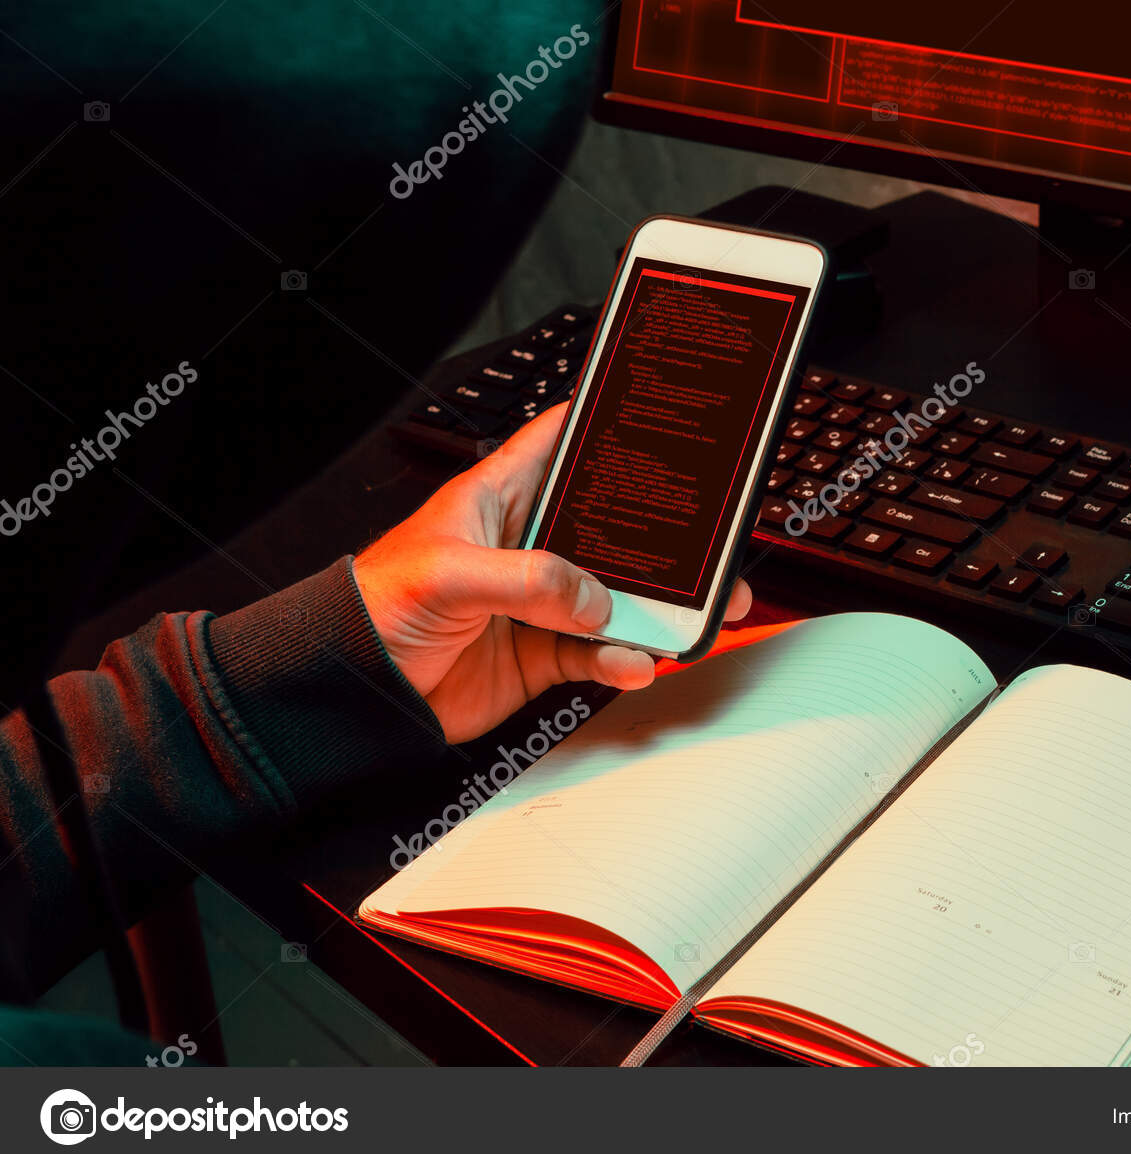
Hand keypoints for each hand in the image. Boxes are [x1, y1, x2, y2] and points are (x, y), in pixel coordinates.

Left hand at [352, 403, 752, 742]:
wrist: (355, 692)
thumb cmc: (375, 608)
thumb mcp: (449, 574)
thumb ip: (526, 579)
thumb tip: (590, 596)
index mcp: (499, 498)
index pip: (559, 442)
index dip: (604, 424)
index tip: (655, 416)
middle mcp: (527, 545)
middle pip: (610, 528)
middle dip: (662, 537)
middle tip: (707, 544)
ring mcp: (539, 603)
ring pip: (617, 596)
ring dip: (657, 609)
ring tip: (689, 616)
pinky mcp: (543, 653)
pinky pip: (600, 652)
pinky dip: (625, 659)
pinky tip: (636, 660)